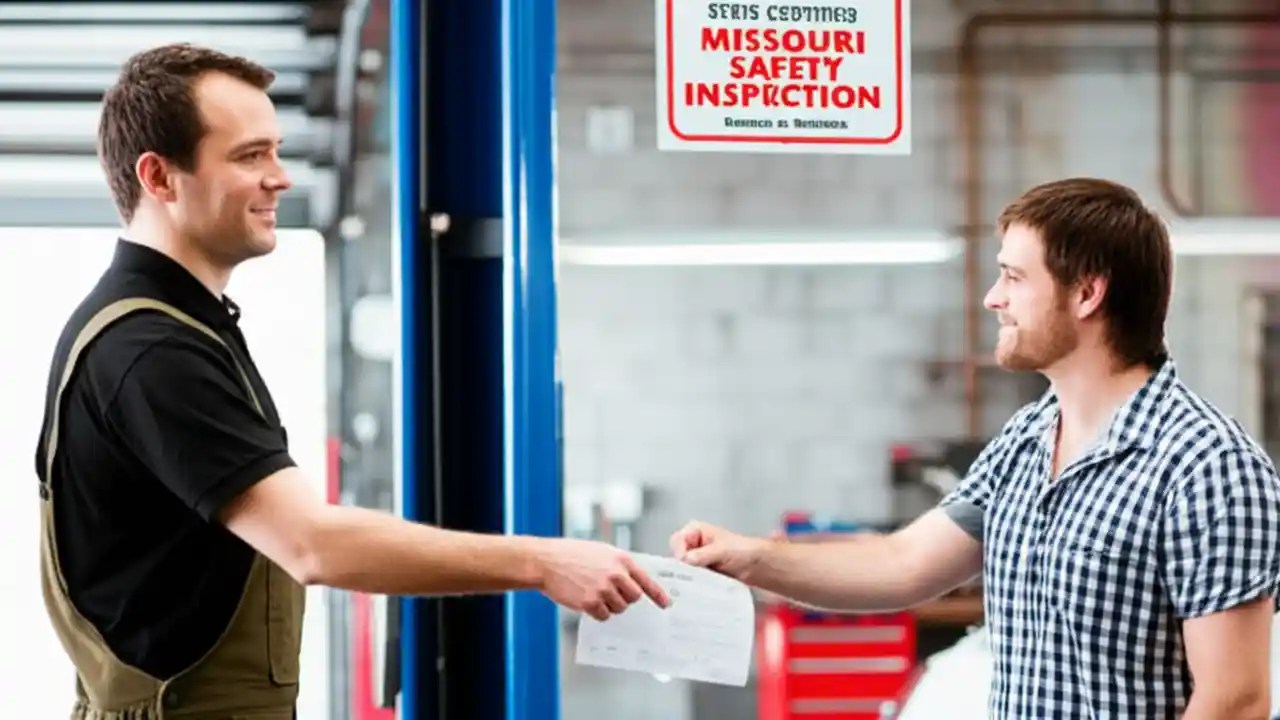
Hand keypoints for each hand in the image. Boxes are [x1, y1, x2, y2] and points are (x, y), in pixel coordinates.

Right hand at [534, 538, 671, 620]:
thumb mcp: (601, 551)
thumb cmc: (572, 554)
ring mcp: (603, 589)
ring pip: (619, 608)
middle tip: (612, 594)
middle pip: (634, 598)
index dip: (658, 594)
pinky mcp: (590, 602)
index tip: (667, 604)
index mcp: (620, 559)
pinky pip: (603, 615)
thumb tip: (632, 583)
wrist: (547, 561)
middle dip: (625, 598)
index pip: (645, 580)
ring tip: (593, 593)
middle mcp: (615, 574)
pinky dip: (597, 612)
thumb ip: (618, 565)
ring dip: (610, 605)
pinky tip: (586, 601)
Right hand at [669, 520, 768, 581]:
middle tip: (688, 579)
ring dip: (688, 578)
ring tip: (695, 586)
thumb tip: (685, 560)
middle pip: (677, 557)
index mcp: (694, 531)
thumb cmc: (743, 550)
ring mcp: (695, 560)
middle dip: (681, 568)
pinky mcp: (700, 573)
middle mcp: (692, 544)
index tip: (684, 565)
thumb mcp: (722, 550)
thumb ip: (702, 554)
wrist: (758, 565)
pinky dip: (694, 585)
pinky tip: (697, 591)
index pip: (677, 541)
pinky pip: (691, 579)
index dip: (679, 553)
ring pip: (683, 570)